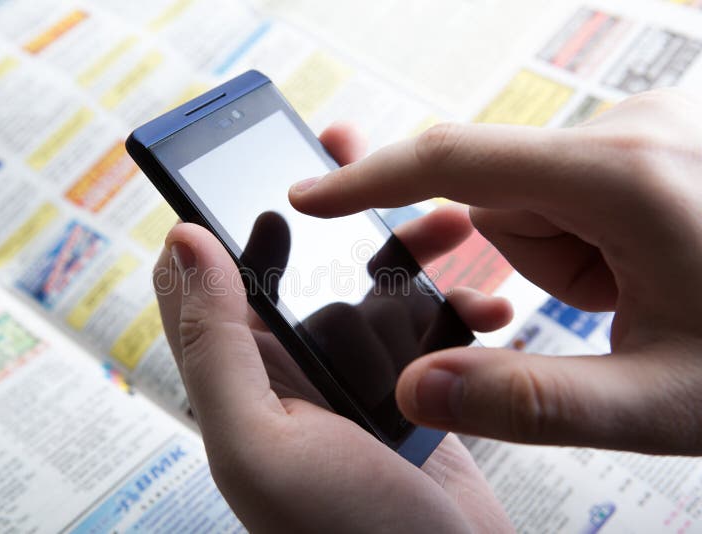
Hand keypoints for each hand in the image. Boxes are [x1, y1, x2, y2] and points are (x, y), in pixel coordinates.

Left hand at [153, 125, 512, 532]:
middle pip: (305, 275)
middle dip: (345, 227)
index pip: (213, 281)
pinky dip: (455, 312)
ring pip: (372, 294)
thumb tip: (183, 241)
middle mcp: (293, 377)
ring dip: (414, 261)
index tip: (269, 168)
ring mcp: (356, 385)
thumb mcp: (261, 442)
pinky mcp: (412, 394)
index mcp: (244, 380)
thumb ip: (215, 345)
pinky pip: (424, 331)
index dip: (230, 218)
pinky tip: (485, 308)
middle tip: (387, 176)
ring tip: (459, 231)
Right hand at [289, 89, 701, 454]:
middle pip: (501, 193)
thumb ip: (530, 401)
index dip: (371, 179)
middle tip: (604, 305)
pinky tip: (631, 268)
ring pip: (532, 195)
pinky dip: (572, 238)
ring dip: (555, 255)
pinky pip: (564, 188)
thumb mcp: (656, 401)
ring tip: (632, 292)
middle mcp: (629, 133)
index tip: (309, 198)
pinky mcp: (644, 147)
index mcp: (626, 178)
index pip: (458, 159)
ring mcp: (640, 133)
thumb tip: (417, 389)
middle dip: (526, 260)